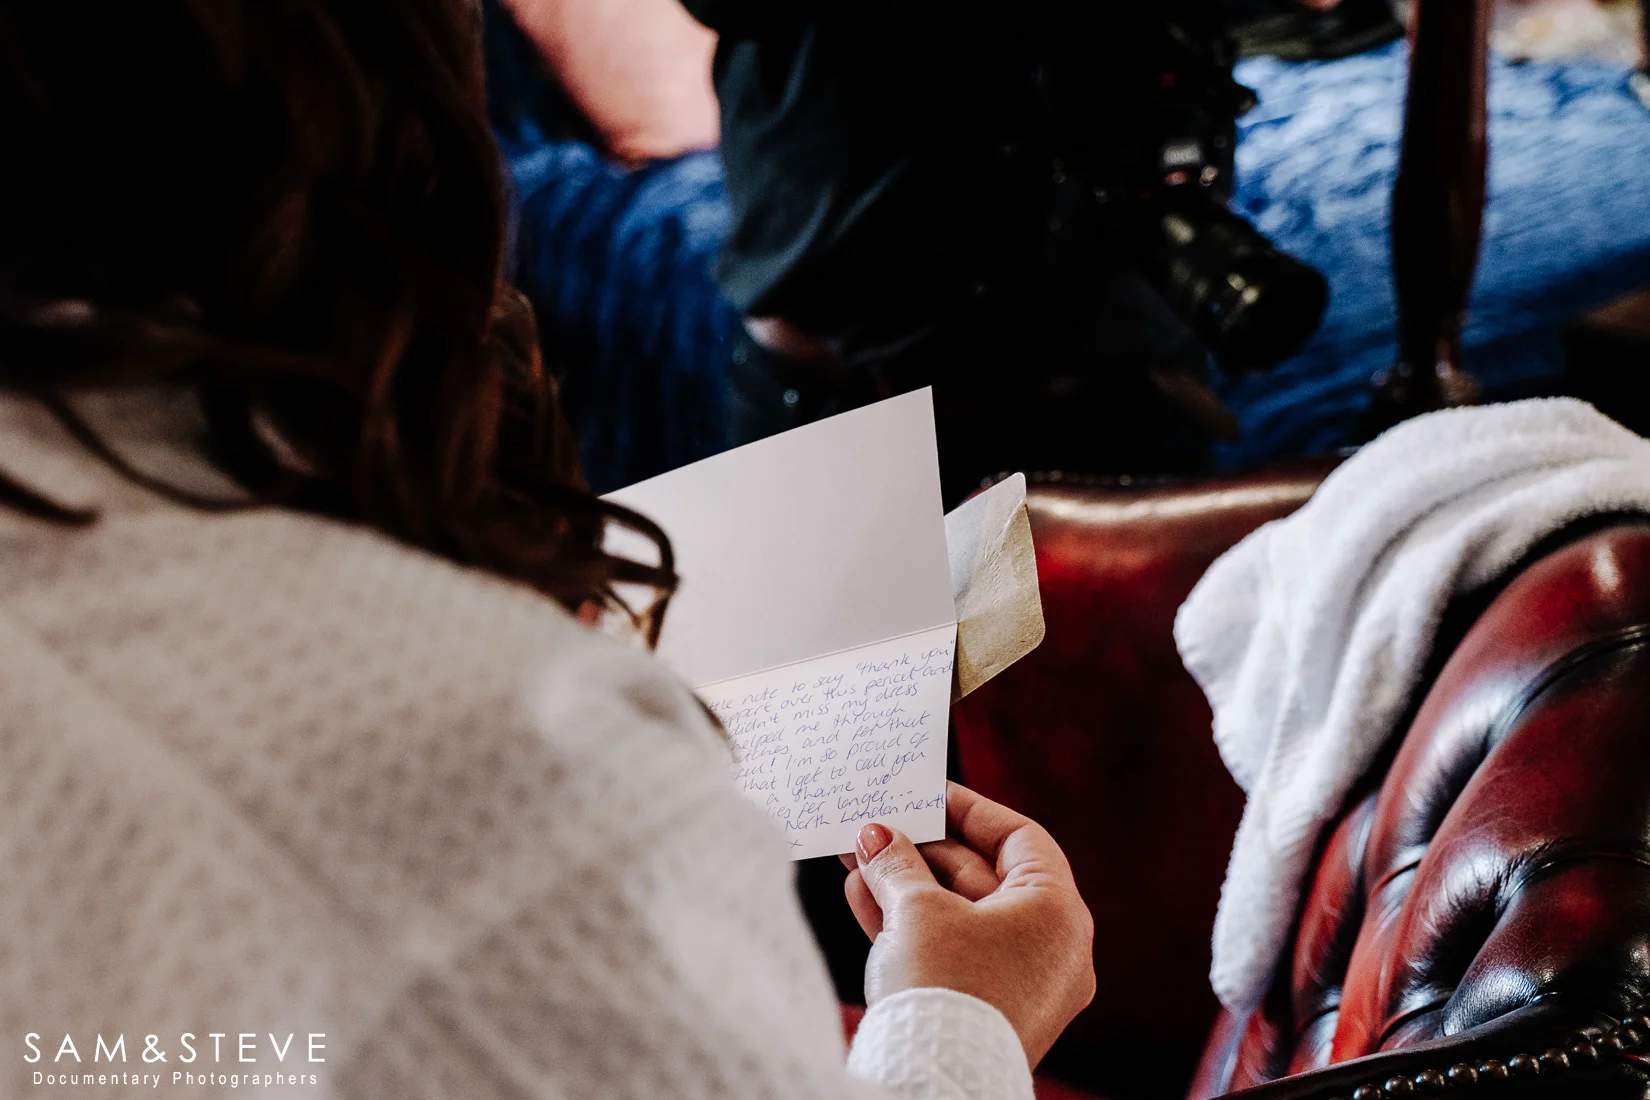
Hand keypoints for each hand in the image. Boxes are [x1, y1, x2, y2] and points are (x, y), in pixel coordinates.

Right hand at [841, 782, 1095, 1066]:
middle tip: (875, 829)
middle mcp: (1051, 950)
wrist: (935, 1085)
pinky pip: (954, 954)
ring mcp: (1023, 985)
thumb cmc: (945, 992)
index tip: (927, 794)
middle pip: (983, 878)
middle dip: (922, 853)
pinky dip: (914, 928)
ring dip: (907, 887)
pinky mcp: (990, 1011)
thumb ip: (897, 863)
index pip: (1019, 838)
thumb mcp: (917, 911)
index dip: (969, 811)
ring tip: (858, 862)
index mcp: (1058, 914)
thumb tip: (877, 837)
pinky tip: (865, 900)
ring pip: (960, 918)